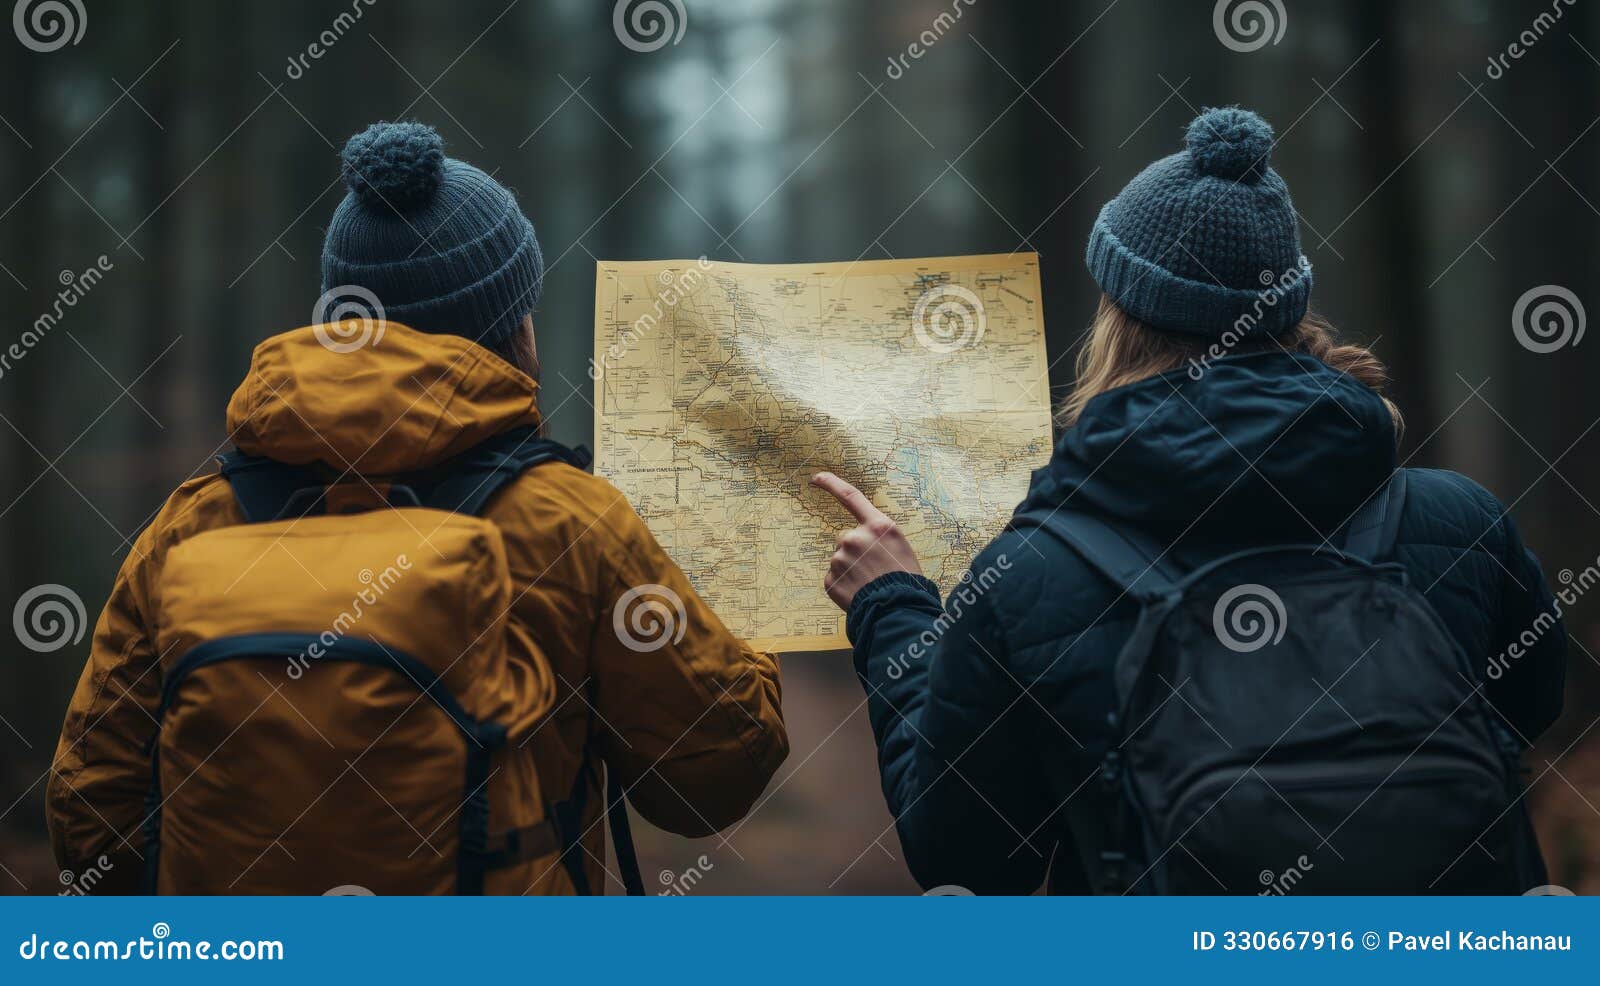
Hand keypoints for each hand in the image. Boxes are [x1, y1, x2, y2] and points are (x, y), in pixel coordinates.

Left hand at [811, 471, 923, 610]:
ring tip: (869, 585)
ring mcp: (840, 558)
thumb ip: (879, 538)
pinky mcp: (831, 579)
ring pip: (840, 559)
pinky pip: (834, 579)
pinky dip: (844, 586)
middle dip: (855, 551)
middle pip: (846, 537)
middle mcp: (856, 537)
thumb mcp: (902, 550)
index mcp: (879, 526)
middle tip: (874, 571)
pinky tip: (858, 594)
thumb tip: (866, 542)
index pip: (850, 496)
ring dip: (850, 570)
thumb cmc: (908, 583)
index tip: (816, 477)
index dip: (831, 483)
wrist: (899, 613)